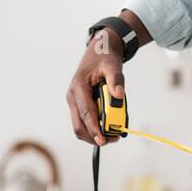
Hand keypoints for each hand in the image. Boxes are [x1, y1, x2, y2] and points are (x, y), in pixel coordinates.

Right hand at [65, 29, 125, 146]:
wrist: (99, 50)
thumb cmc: (104, 57)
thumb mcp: (113, 65)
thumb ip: (116, 80)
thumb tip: (119, 95)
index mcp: (78, 87)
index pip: (85, 113)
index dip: (94, 128)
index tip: (102, 140)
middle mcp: (72, 96)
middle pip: (79, 125)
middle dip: (94, 136)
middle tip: (113, 139)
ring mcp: (74, 101)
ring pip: (80, 126)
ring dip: (95, 133)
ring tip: (114, 134)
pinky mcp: (79, 104)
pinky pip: (85, 120)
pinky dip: (95, 126)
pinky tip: (109, 125)